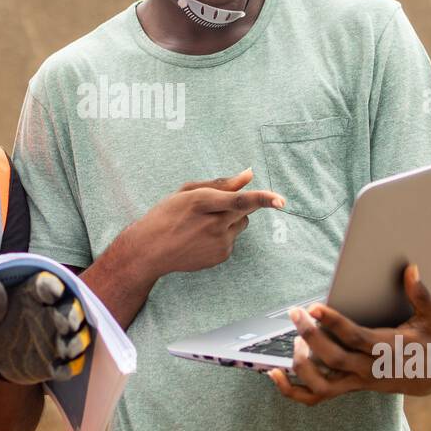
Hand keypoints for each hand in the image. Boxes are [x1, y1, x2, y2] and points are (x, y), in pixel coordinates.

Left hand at [0, 270, 91, 384]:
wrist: (0, 357)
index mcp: (34, 294)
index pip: (47, 284)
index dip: (53, 287)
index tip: (55, 293)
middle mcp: (54, 311)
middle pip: (72, 308)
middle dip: (73, 315)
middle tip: (67, 324)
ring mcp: (61, 336)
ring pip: (79, 335)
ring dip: (77, 342)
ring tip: (67, 350)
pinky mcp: (62, 360)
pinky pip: (72, 364)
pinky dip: (70, 367)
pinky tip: (59, 370)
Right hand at [132, 169, 284, 275]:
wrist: (150, 250)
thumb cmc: (167, 215)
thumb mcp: (188, 192)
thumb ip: (221, 183)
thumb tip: (249, 174)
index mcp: (201, 202)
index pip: (238, 200)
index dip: (262, 199)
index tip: (281, 201)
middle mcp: (212, 224)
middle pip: (245, 210)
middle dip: (240, 204)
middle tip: (216, 207)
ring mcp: (218, 243)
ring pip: (242, 223)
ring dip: (230, 219)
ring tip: (203, 223)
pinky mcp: (221, 255)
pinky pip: (234, 238)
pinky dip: (224, 234)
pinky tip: (201, 237)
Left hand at [269, 265, 430, 405]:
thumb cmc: (429, 341)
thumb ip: (422, 295)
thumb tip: (412, 270)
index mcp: (388, 350)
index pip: (357, 338)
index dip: (334, 323)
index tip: (315, 306)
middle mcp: (370, 370)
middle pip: (334, 359)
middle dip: (311, 336)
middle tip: (295, 313)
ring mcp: (357, 382)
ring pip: (322, 384)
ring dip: (301, 364)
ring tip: (295, 338)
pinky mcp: (348, 387)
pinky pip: (316, 397)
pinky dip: (291, 391)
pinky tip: (274, 374)